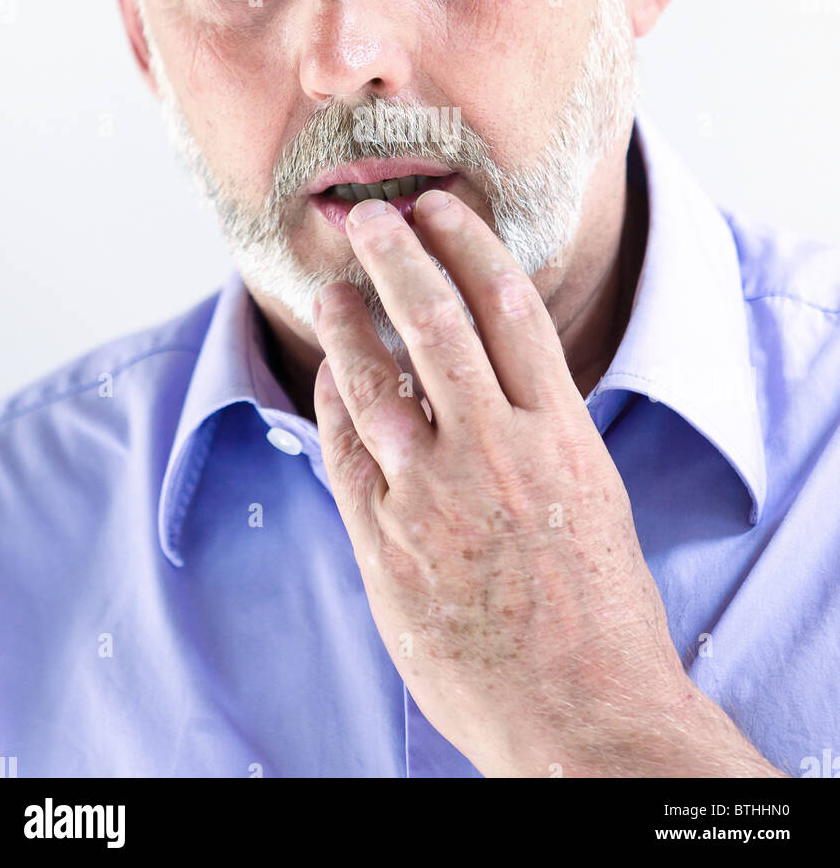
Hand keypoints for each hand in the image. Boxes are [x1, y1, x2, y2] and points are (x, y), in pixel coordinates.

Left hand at [312, 188, 782, 777]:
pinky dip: (331, 405)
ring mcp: (435, 497)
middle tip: (368, 217)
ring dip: (348, 323)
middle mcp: (498, 452)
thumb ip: (541, 430)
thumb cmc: (597, 610)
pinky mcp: (386, 545)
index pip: (509, 308)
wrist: (580, 715)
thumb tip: (488, 376)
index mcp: (562, 435)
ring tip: (332, 290)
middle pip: (436, 323)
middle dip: (398, 257)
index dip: (469, 245)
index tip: (441, 209)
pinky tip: (328, 379)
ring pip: (375, 380)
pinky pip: (344, 453)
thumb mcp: (592, 497)